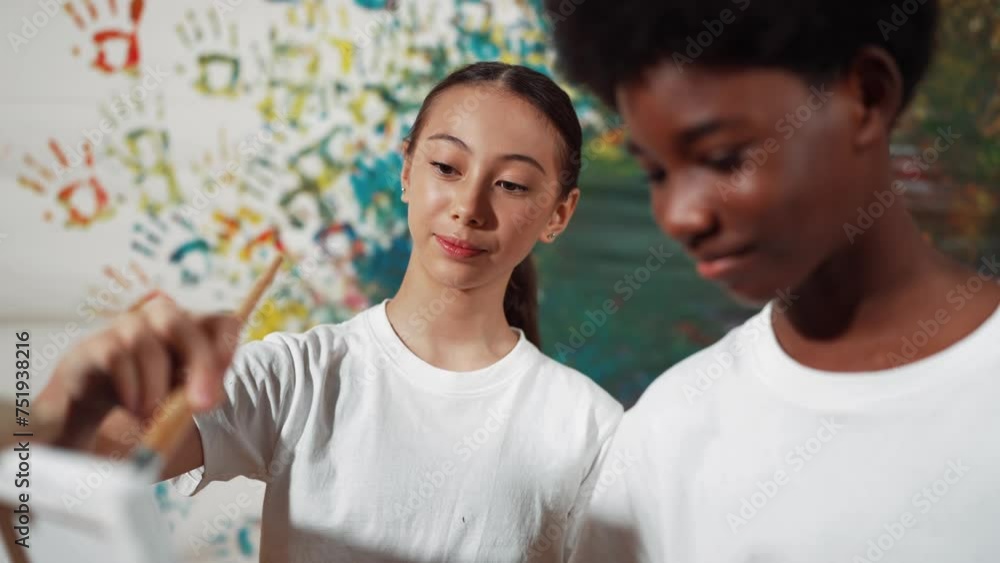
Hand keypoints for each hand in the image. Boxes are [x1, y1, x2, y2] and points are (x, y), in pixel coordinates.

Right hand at [37, 293, 240, 449]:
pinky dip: (130, 388)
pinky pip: (116, 358)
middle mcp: (158, 318)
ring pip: (146, 344)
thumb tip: (212, 397)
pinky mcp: (94, 345)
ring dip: (155, 387)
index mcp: (191, 328)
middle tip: (202, 406)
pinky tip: (132, 407)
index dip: (227, 342)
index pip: (220, 321)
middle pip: (181, 324)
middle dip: (198, 366)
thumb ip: (199, 391)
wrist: (90, 402)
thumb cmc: (147, 391)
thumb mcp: (182, 392)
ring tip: (152, 415)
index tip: (225, 372)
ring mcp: (124, 327)